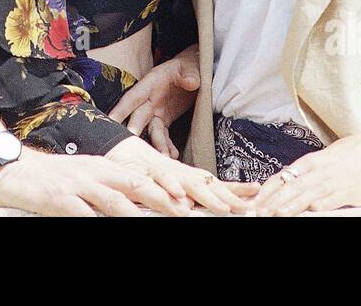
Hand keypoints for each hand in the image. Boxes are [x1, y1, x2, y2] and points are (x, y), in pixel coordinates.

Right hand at [0, 147, 190, 216]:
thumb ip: (108, 188)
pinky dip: (96, 222)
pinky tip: (104, 227)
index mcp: (103, 167)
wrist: (13, 168)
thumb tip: (135, 203)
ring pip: (113, 199)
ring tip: (151, 221)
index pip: (139, 177)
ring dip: (135, 213)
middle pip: (134, 184)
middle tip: (182, 210)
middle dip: (161, 198)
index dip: (164, 187)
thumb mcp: (84, 177)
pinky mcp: (59, 198)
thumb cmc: (50, 177)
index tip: (184, 199)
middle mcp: (94, 172)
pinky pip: (82, 213)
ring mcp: (77, 185)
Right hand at [105, 136, 258, 214]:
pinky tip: (179, 196)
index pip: (209, 183)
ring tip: (222, 208)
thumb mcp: (158, 185)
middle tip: (246, 207)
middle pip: (203, 183)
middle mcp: (172, 171)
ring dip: (205, 195)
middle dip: (226, 196)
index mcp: (179, 175)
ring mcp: (157, 170)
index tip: (255, 193)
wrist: (106, 152)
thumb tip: (192, 207)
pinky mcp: (138, 171)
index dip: (232, 189)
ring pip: (184, 182)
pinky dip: (168, 186)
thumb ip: (174, 196)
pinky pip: (156, 179)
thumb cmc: (131, 170)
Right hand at [108, 44, 199, 157]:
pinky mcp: (165, 119)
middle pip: (139, 117)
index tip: (110, 120)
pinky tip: (172, 155)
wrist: (197, 71)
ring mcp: (157, 111)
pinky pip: (164, 135)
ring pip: (152, 130)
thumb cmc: (190, 65)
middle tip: (131, 145)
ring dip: (156, 145)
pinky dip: (167, 146)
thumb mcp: (191, 66)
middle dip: (134, 131)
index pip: (133, 97)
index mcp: (151, 83)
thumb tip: (191, 82)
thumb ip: (190, 74)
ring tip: (162, 158)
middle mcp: (150, 99)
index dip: (121, 108)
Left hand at [252, 126, 360, 214]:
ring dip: (291, 206)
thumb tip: (287, 183)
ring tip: (276, 213)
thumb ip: (307, 173)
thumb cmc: (350, 153)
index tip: (254, 200)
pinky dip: (320, 206)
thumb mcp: (324, 159)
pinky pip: (332, 201)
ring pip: (308, 195)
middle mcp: (319, 171)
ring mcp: (334, 182)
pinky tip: (311, 212)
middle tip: (258, 211)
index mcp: (310, 161)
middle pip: (291, 187)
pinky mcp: (350, 192)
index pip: (283, 176)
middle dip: (273, 201)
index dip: (267, 190)